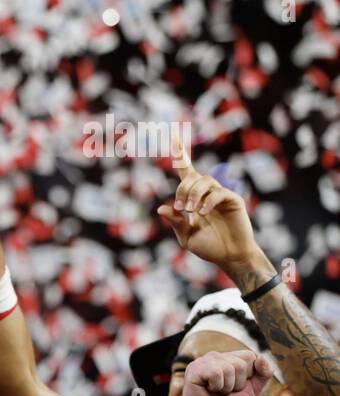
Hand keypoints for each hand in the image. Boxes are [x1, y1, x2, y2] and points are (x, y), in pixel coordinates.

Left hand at [157, 148, 261, 272]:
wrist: (230, 257)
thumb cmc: (209, 247)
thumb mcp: (186, 236)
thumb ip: (175, 222)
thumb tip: (161, 209)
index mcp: (194, 198)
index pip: (187, 172)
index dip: (180, 156)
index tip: (172, 138)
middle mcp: (208, 193)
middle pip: (193, 177)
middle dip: (182, 189)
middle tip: (181, 208)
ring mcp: (222, 195)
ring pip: (205, 182)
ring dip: (194, 195)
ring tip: (191, 211)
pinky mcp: (234, 201)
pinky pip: (219, 193)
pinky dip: (208, 202)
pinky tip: (203, 213)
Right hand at [181, 349, 273, 395]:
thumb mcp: (253, 389)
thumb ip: (263, 373)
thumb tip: (261, 357)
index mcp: (229, 358)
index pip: (249, 356)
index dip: (249, 375)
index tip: (238, 386)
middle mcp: (216, 356)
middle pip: (240, 363)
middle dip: (238, 383)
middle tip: (226, 391)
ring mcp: (203, 361)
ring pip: (228, 368)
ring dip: (226, 387)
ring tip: (217, 391)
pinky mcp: (194, 369)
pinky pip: (215, 372)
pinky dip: (216, 386)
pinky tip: (209, 389)